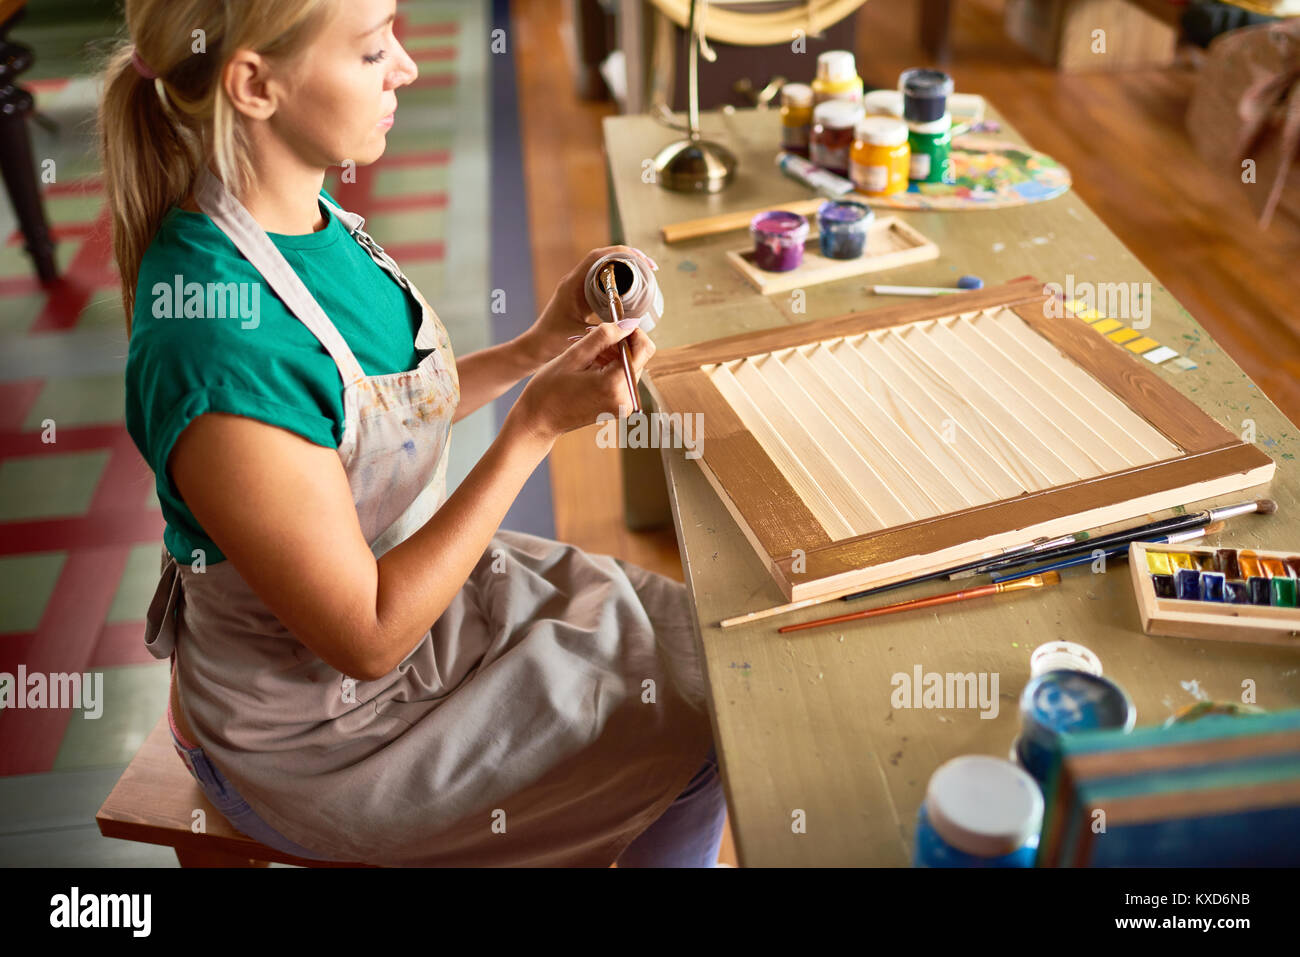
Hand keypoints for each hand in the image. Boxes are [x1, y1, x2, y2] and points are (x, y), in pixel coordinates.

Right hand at [509, 320, 656, 442]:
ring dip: (614, 356)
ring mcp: (625, 406)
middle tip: (590, 343)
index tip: (613, 327)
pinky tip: (590, 368)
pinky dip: (612, 368)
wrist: (539, 421)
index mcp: (615, 384)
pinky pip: (624, 379)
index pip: (644, 348)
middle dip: (619, 344)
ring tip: (587, 357)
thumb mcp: (574, 355)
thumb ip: (604, 336)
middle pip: (638, 357)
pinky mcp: (620, 408)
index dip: (633, 332)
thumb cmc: (549, 389)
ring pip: (631, 366)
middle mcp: (626, 398)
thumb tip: (629, 323)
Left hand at [516, 245, 658, 364]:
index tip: (643, 262)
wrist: (535, 348)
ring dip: (626, 268)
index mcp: (573, 283)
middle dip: (630, 258)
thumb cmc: (551, 342)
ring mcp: (578, 287)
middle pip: (606, 257)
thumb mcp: (578, 336)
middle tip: (651, 269)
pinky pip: (604, 280)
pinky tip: (633, 291)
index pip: (599, 257)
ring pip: (606, 268)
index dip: (623, 254)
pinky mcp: (582, 296)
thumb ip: (602, 332)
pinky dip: (620, 280)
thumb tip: (632, 325)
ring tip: (647, 276)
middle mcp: (575, 280)